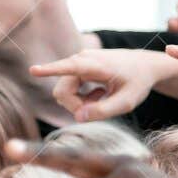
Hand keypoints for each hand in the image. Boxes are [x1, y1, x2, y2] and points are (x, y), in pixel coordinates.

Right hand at [30, 49, 170, 122]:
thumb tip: (78, 117)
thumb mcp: (127, 102)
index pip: (69, 68)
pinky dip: (82, 98)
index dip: (50, 70)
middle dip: (75, 107)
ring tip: (102, 99)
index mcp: (95, 65)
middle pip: (62, 93)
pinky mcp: (76, 68)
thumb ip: (104, 111)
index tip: (33, 70)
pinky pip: (68, 90)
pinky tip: (100, 94)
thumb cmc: (138, 83)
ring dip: (80, 103)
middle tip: (98, 111)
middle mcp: (81, 60)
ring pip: (63, 93)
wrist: (144, 65)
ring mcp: (77, 63)